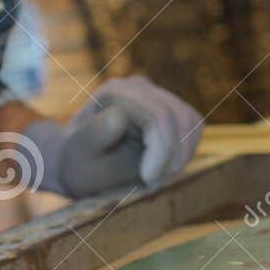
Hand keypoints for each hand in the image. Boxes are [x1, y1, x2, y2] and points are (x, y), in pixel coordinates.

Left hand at [27, 76, 203, 198]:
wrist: (77, 162)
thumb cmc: (77, 164)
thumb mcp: (78, 158)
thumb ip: (96, 137)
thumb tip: (119, 116)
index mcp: (116, 92)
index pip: (158, 116)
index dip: (162, 151)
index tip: (148, 180)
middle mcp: (139, 86)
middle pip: (179, 118)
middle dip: (172, 156)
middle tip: (151, 183)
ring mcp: (156, 95)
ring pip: (191, 122)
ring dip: (180, 155)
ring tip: (155, 177)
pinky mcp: (169, 108)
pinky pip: (192, 127)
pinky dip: (184, 151)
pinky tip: (163, 168)